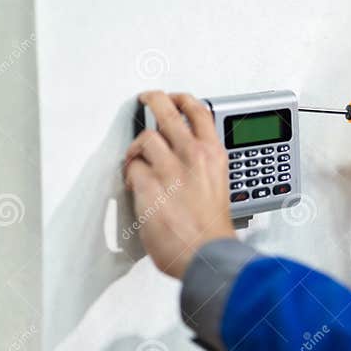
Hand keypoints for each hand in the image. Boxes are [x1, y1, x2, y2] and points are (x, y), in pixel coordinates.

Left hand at [123, 91, 234, 278]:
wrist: (207, 253)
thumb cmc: (213, 229)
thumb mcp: (219, 186)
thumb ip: (204, 168)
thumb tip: (188, 161)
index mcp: (213, 155)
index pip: (199, 112)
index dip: (183, 99)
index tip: (176, 97)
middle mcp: (193, 156)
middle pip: (167, 111)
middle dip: (153, 100)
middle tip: (147, 99)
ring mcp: (170, 170)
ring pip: (145, 138)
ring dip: (137, 147)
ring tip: (136, 156)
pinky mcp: (150, 186)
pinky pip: (132, 168)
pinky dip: (130, 174)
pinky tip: (135, 183)